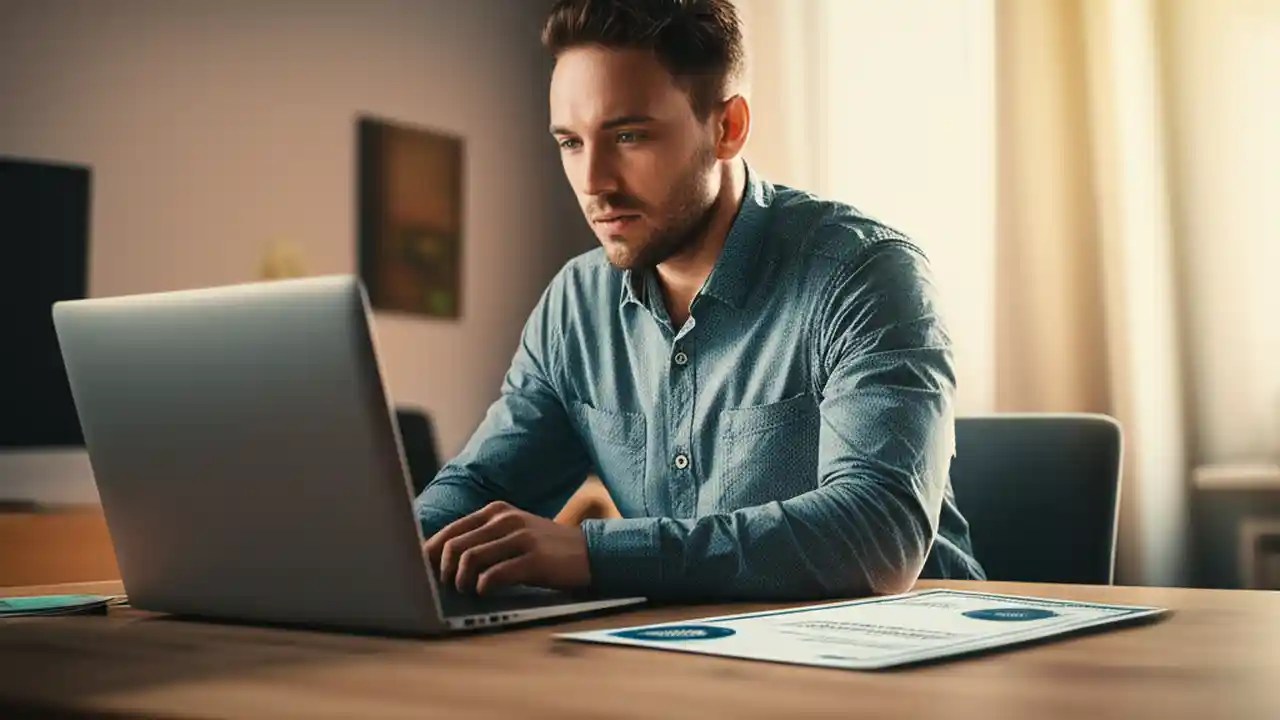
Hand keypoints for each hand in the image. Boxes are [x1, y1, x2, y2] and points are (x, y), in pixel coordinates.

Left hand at [423, 501, 591, 594]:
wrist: (589, 553)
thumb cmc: (545, 549)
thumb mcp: (513, 532)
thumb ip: (483, 539)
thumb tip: (442, 560)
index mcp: (497, 511)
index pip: (451, 530)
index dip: (433, 553)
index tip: (426, 572)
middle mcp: (506, 519)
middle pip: (456, 545)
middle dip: (444, 571)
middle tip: (449, 587)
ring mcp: (521, 538)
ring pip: (471, 559)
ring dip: (462, 582)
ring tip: (467, 591)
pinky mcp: (533, 559)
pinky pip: (494, 575)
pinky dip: (483, 587)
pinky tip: (485, 592)